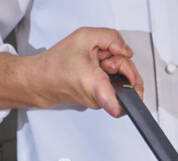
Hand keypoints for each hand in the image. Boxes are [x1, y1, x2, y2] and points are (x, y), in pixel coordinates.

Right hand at [26, 27, 142, 116]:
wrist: (41, 79)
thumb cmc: (58, 63)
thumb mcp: (85, 37)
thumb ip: (112, 38)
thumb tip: (127, 51)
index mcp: (96, 85)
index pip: (120, 106)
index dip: (133, 92)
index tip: (135, 86)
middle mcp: (98, 99)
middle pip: (128, 85)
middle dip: (124, 66)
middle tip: (109, 59)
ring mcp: (99, 102)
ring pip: (121, 85)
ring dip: (116, 70)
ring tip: (99, 62)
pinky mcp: (98, 101)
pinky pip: (113, 86)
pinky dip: (109, 75)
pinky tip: (97, 68)